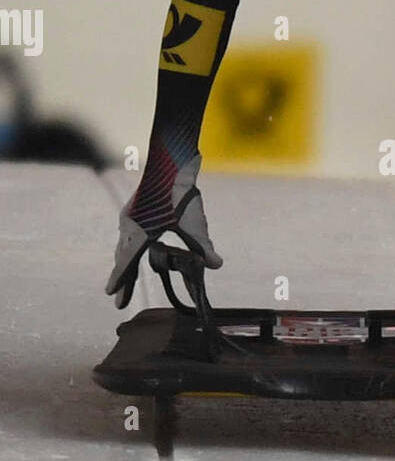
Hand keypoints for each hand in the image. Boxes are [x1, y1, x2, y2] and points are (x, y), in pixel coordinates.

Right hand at [105, 153, 221, 308]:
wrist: (171, 162)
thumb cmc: (180, 194)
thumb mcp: (194, 224)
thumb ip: (203, 247)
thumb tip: (216, 265)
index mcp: (139, 234)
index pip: (126, 264)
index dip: (120, 281)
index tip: (111, 295)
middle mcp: (129, 226)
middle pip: (123, 258)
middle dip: (122, 278)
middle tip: (118, 298)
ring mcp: (128, 216)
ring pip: (124, 245)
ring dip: (125, 262)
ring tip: (126, 276)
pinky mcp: (134, 208)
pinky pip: (128, 234)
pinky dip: (129, 247)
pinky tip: (136, 248)